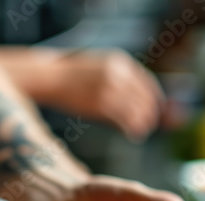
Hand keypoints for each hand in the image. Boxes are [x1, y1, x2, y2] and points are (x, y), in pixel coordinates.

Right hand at [49, 49, 164, 140]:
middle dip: (150, 112)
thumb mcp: (99, 66)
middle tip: (149, 124)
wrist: (50, 76)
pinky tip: (133, 134)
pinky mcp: (101, 104)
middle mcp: (119, 74)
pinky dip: (132, 128)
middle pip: (144, 97)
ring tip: (141, 131)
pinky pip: (125, 118)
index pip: (146, 82)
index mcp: (120, 62)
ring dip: (143, 122)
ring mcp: (111, 89)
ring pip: (137, 109)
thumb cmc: (70, 75)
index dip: (153, 97)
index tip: (154, 108)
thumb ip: (117, 76)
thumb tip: (133, 95)